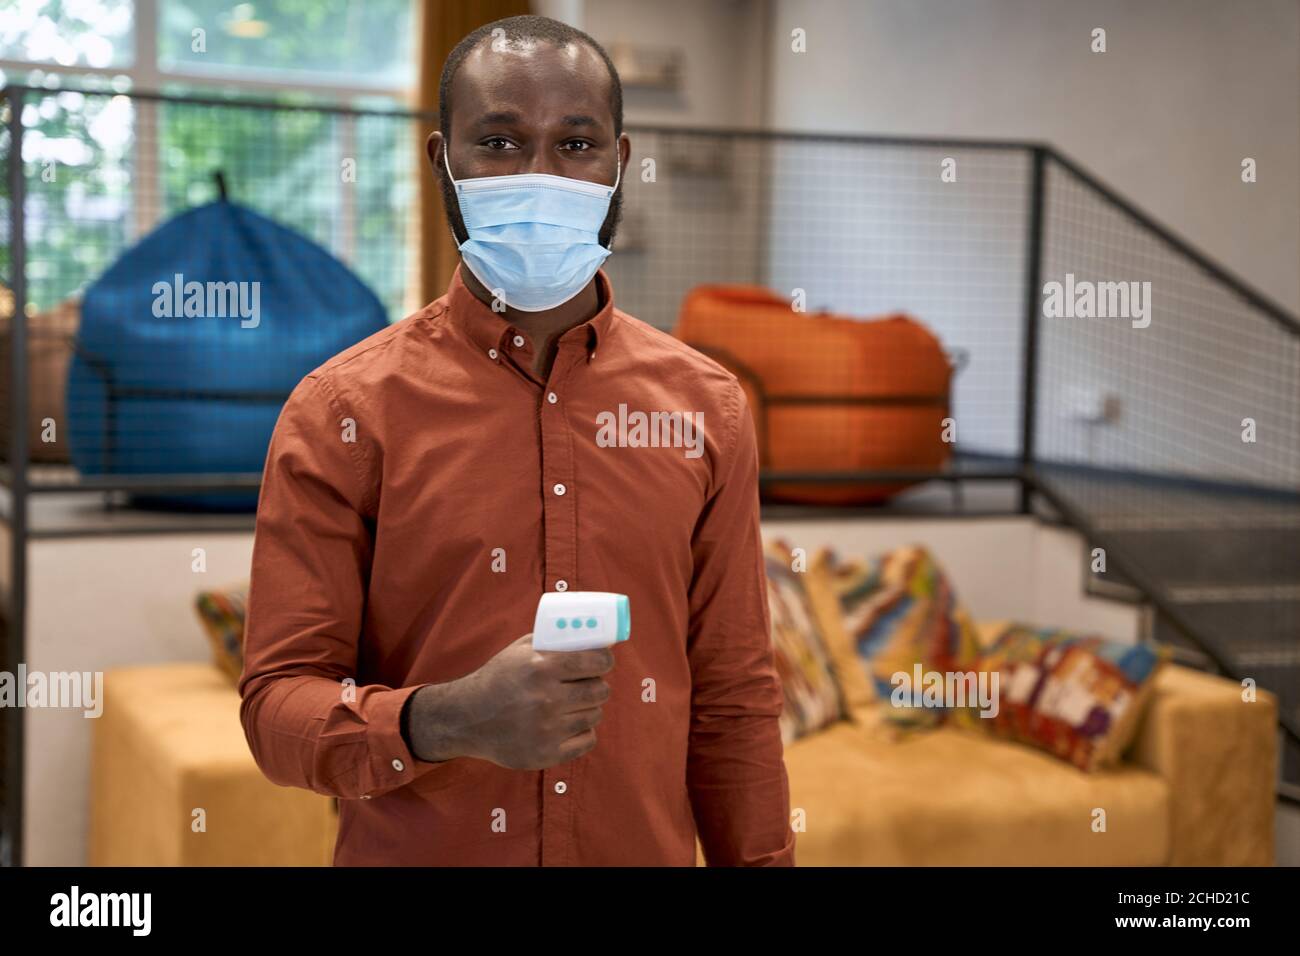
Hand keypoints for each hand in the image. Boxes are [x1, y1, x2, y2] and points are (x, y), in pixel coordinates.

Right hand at [406, 633, 615, 769]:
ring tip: (573, 704)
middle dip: (598, 684)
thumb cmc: (498, 679)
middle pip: (600, 691)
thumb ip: (553, 641)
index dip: (605, 660)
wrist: (467, 718)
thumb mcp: (519, 650)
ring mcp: (547, 730)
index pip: (596, 662)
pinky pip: (587, 740)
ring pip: (595, 715)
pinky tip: (569, 724)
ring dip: (589, 708)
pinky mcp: (547, 754)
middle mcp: (546, 699)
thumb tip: (592, 635)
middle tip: (590, 683)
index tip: (604, 661)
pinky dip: (583, 732)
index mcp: (541, 668)